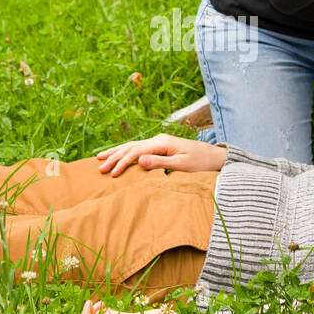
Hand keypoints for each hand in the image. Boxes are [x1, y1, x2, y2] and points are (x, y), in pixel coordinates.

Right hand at [95, 133, 225, 175]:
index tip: (111, 174)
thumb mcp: (182, 165)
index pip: (135, 152)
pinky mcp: (161, 147)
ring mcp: (159, 142)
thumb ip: (160, 163)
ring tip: (100, 158)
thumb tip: (138, 161)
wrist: (215, 157)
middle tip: (98, 167)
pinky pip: (138, 149)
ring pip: (132, 146)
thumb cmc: (201, 163)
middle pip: (130, 146)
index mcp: (162, 142)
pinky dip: (125, 152)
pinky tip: (118, 155)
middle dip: (113, 156)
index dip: (122, 162)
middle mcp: (158, 139)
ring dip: (116, 152)